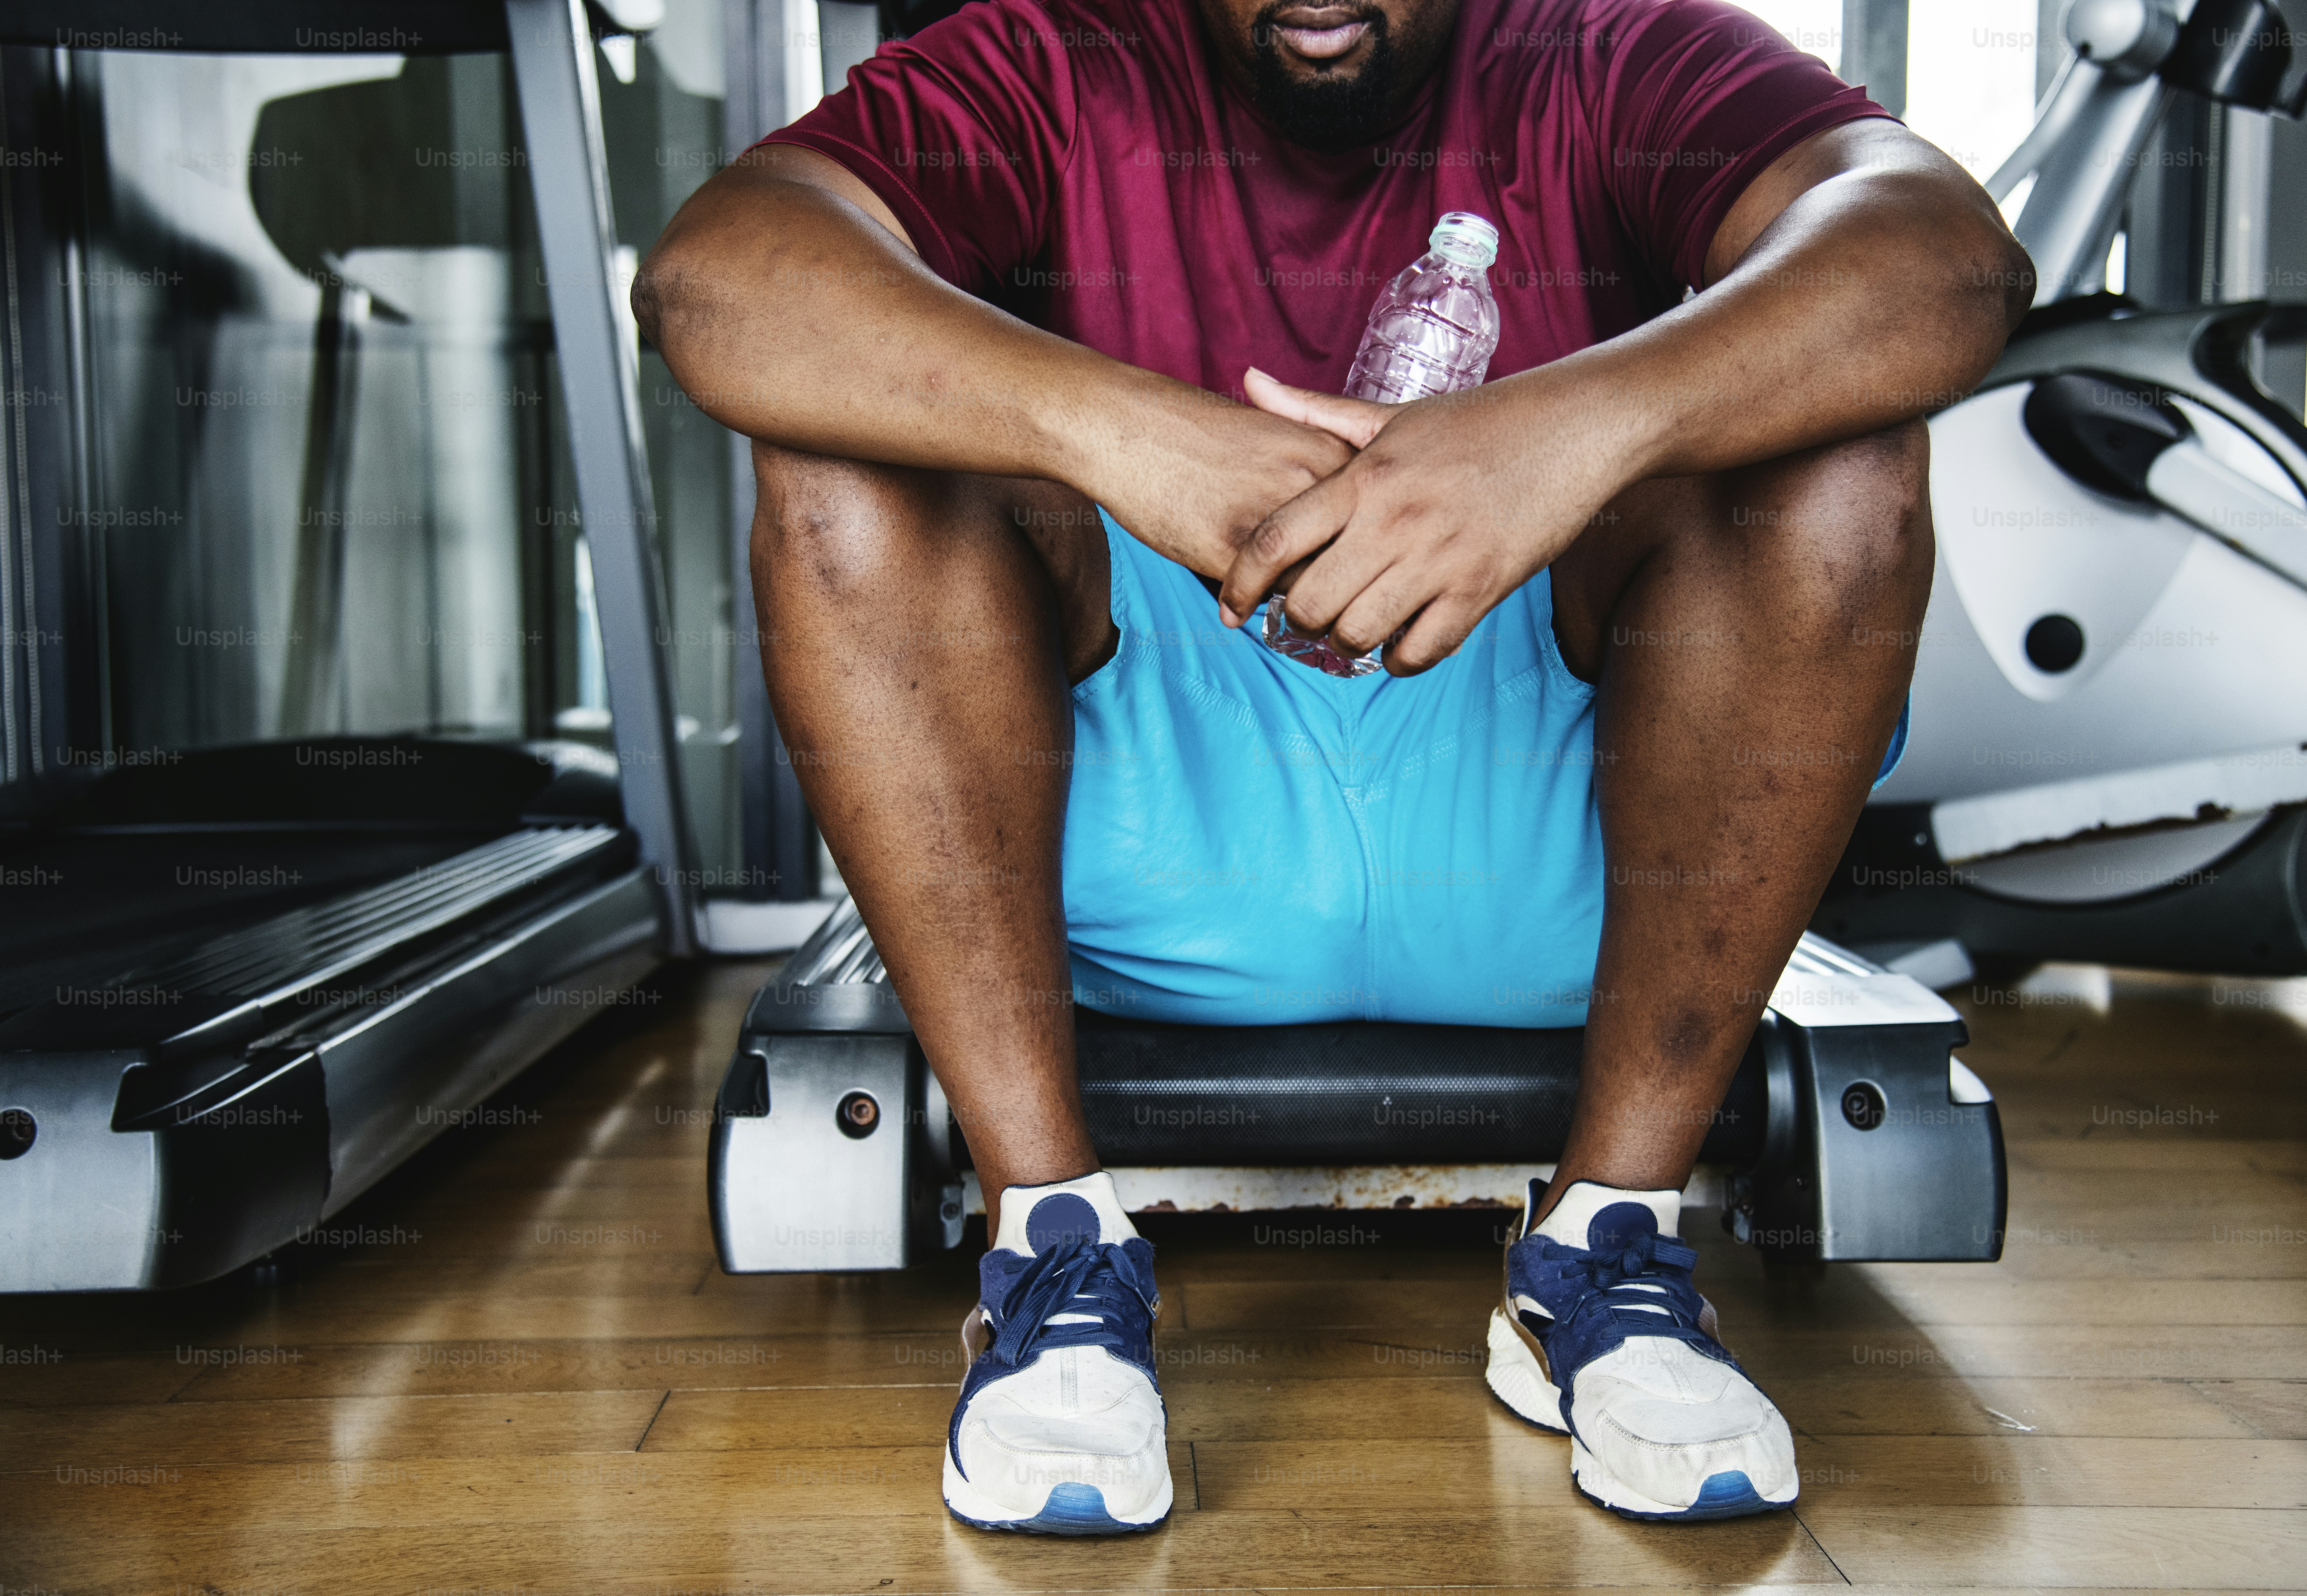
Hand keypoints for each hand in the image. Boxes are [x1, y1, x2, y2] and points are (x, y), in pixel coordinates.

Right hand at [1066, 372, 1354, 582]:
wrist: (1128, 423)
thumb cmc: (1199, 432)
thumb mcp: (1280, 437)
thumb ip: (1322, 478)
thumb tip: (1350, 535)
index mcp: (1333, 453)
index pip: (1380, 526)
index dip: (1368, 558)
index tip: (1354, 575)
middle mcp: (1314, 484)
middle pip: (1359, 562)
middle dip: (1345, 591)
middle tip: (1325, 607)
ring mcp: (1275, 516)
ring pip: (1319, 587)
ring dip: (1305, 608)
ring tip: (1286, 612)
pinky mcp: (1232, 548)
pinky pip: (1268, 598)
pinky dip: (1254, 608)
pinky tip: (1235, 604)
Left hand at [1219, 367, 1634, 674]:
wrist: (1574, 428)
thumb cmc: (1477, 421)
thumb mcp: (1390, 414)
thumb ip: (1314, 410)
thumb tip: (1248, 381)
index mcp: (1363, 478)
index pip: (1273, 541)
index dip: (1239, 584)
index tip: (1231, 609)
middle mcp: (1394, 522)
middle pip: (1309, 603)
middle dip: (1297, 619)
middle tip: (1306, 614)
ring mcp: (1439, 560)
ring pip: (1358, 634)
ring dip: (1347, 640)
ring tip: (1353, 624)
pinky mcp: (1481, 591)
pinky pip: (1419, 652)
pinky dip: (1400, 658)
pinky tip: (1399, 640)